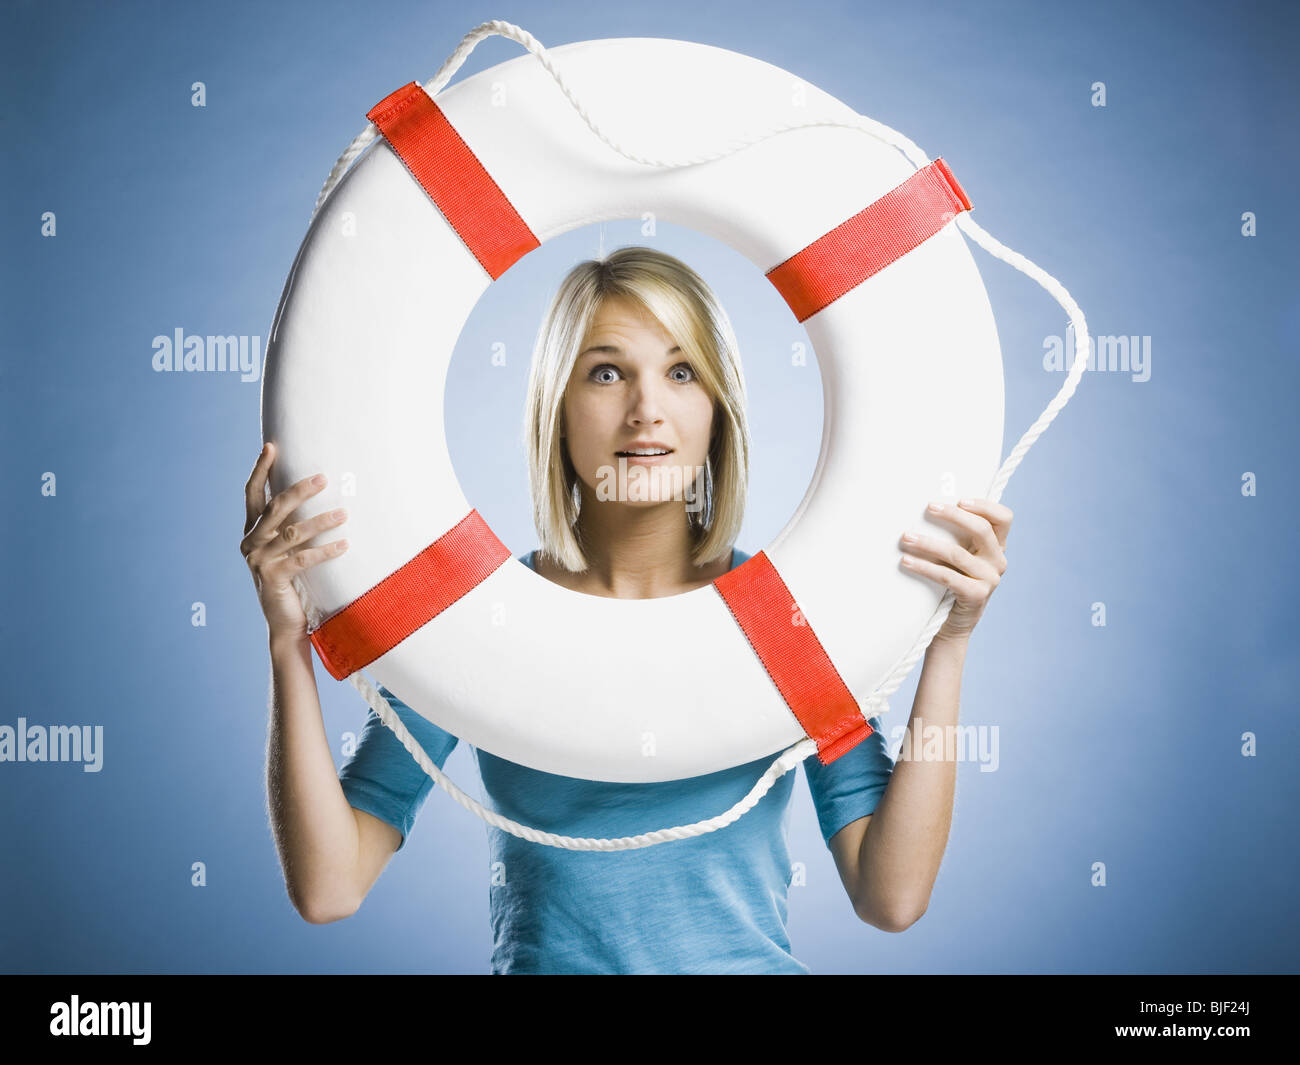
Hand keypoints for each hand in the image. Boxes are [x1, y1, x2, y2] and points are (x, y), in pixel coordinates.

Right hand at [239, 442, 348, 641]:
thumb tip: (315, 493)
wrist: (285, 623)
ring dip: (321, 521)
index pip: (252, 494)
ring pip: (292, 533)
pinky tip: (344, 543)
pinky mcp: (273, 579)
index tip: (271, 446)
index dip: (260, 469)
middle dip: (299, 490)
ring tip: (344, 513)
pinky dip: (326, 550)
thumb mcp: (287, 549)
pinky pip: (303, 559)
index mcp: (252, 531)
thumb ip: (291, 526)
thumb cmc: (292, 580)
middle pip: (275, 508)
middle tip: (323, 478)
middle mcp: (251, 543)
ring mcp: (259, 561)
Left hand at [898, 498, 1011, 642]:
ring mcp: (990, 580)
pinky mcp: (976, 595)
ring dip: (928, 543)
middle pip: (982, 530)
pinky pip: (947, 576)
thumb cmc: (950, 584)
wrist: (952, 625)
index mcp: (997, 547)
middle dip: (953, 515)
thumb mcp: (958, 558)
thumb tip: (928, 508)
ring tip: (906, 537)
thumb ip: (956, 537)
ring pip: (957, 553)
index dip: (985, 506)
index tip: (960, 499)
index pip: (1004, 518)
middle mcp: (998, 561)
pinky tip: (906, 562)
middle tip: (928, 507)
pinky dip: (924, 567)